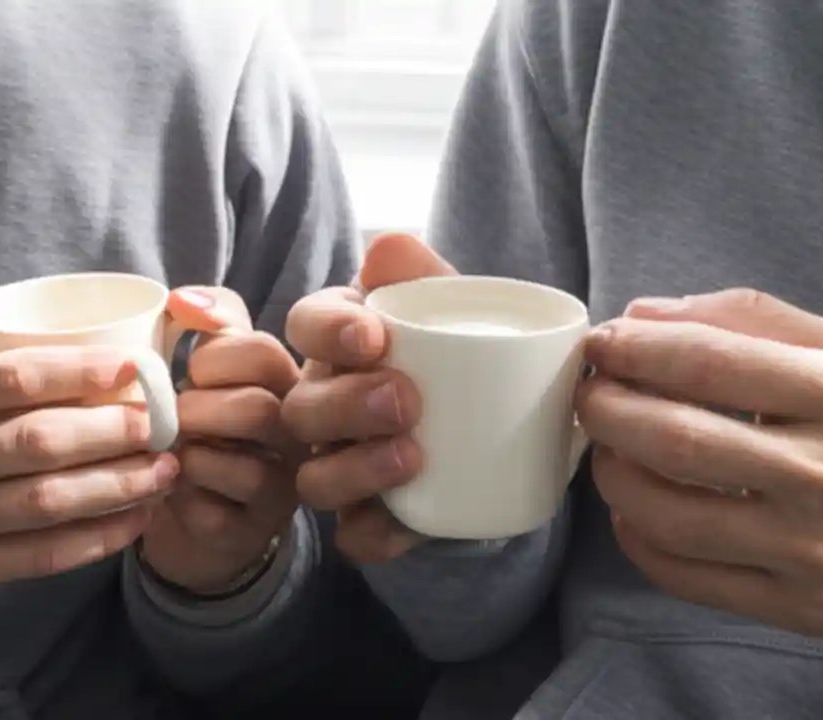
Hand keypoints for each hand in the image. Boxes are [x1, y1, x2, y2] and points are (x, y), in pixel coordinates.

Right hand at [0, 298, 173, 619]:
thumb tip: (15, 295)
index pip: (7, 381)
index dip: (79, 372)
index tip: (134, 368)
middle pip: (36, 444)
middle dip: (113, 432)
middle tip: (166, 423)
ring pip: (43, 503)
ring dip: (116, 487)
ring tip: (166, 473)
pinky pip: (34, 558)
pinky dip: (91, 541)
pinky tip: (130, 523)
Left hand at [136, 287, 301, 593]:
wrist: (200, 508)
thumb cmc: (209, 422)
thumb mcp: (218, 363)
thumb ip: (213, 318)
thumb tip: (183, 300)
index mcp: (295, 382)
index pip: (264, 353)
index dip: (214, 357)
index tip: (196, 369)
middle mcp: (302, 436)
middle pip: (256, 410)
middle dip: (196, 408)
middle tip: (178, 415)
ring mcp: (284, 487)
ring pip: (238, 465)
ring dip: (189, 453)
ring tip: (177, 450)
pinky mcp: (252, 530)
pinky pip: (210, 512)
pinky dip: (178, 496)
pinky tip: (175, 487)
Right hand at [282, 233, 455, 562]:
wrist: (520, 427)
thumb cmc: (472, 351)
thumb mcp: (456, 309)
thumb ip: (424, 275)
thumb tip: (389, 246)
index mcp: (341, 339)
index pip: (306, 324)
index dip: (327, 331)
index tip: (371, 336)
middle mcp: (326, 401)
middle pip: (301, 409)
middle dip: (346, 404)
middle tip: (405, 400)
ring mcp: (340, 463)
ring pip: (314, 478)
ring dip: (354, 468)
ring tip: (412, 457)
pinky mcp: (367, 516)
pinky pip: (354, 536)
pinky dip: (378, 531)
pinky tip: (412, 522)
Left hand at [577, 288, 822, 650]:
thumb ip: (752, 322)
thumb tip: (645, 314)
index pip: (710, 362)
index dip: (636, 348)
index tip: (601, 341)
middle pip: (677, 438)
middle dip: (608, 408)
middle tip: (588, 393)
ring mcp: (813, 553)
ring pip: (668, 514)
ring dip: (613, 473)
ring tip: (609, 447)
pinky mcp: (799, 609)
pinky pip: (685, 576)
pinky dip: (637, 538)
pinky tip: (632, 510)